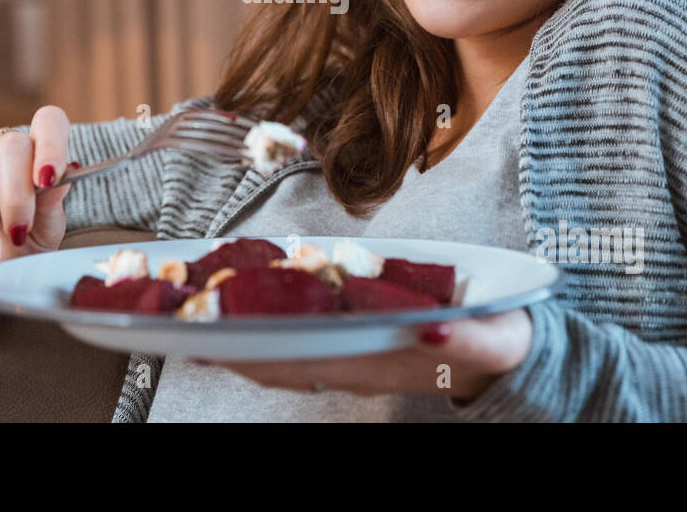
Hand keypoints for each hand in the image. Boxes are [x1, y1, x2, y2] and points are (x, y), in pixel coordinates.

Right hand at [0, 105, 75, 299]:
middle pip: (12, 143)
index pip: (49, 122)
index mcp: (36, 161)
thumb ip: (52, 205)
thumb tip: (69, 169)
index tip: (47, 180)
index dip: (51, 143)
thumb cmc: (13, 255)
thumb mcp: (43, 236)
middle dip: (16, 194)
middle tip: (16, 232)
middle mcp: (1, 155)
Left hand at [197, 307, 532, 400]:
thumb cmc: (498, 339)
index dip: (262, 351)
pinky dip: (265, 334)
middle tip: (179, 330)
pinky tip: (239, 321)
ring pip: (284, 358)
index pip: (311, 360)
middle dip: (233, 348)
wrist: (507, 357)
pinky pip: (299, 347)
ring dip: (240, 345)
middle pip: (283, 362)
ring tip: (192, 326)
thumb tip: (435, 324)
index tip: (219, 340)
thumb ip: (467, 335)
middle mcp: (359, 365)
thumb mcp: (494, 337)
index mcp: (385, 359)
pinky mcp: (355, 346)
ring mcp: (354, 359)